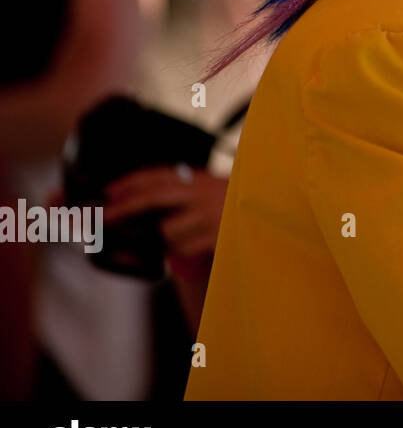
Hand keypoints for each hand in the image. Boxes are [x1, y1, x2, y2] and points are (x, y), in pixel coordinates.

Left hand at [103, 165, 227, 258]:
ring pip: (167, 230)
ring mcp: (211, 214)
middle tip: (104, 216)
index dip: (130, 182)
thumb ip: (182, 193)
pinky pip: (184, 248)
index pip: (158, 175)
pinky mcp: (218, 236)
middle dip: (126, 206)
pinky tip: (188, 249)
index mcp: (200, 178)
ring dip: (161, 239)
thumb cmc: (233, 207)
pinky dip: (180, 251)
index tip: (108, 191)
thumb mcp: (210, 192)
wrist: (273, 212)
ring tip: (167, 242)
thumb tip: (135, 200)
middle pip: (155, 195)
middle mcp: (204, 192)